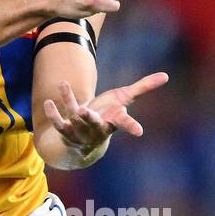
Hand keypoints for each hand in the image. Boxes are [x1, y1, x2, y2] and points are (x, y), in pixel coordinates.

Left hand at [43, 72, 168, 154]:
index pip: (124, 125)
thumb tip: (166, 76)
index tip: (139, 132)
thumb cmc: (109, 115)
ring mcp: (80, 131)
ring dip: (69, 102)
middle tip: (84, 112)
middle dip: (89, 118)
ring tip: (63, 84)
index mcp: (113, 122)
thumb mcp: (124, 100)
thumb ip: (143, 88)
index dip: (132, 127)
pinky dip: (52, 113)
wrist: (86, 139)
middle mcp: (97, 129)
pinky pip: (58, 123)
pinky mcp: (66, 130)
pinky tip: (48, 102)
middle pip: (94, 123)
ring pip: (74, 116)